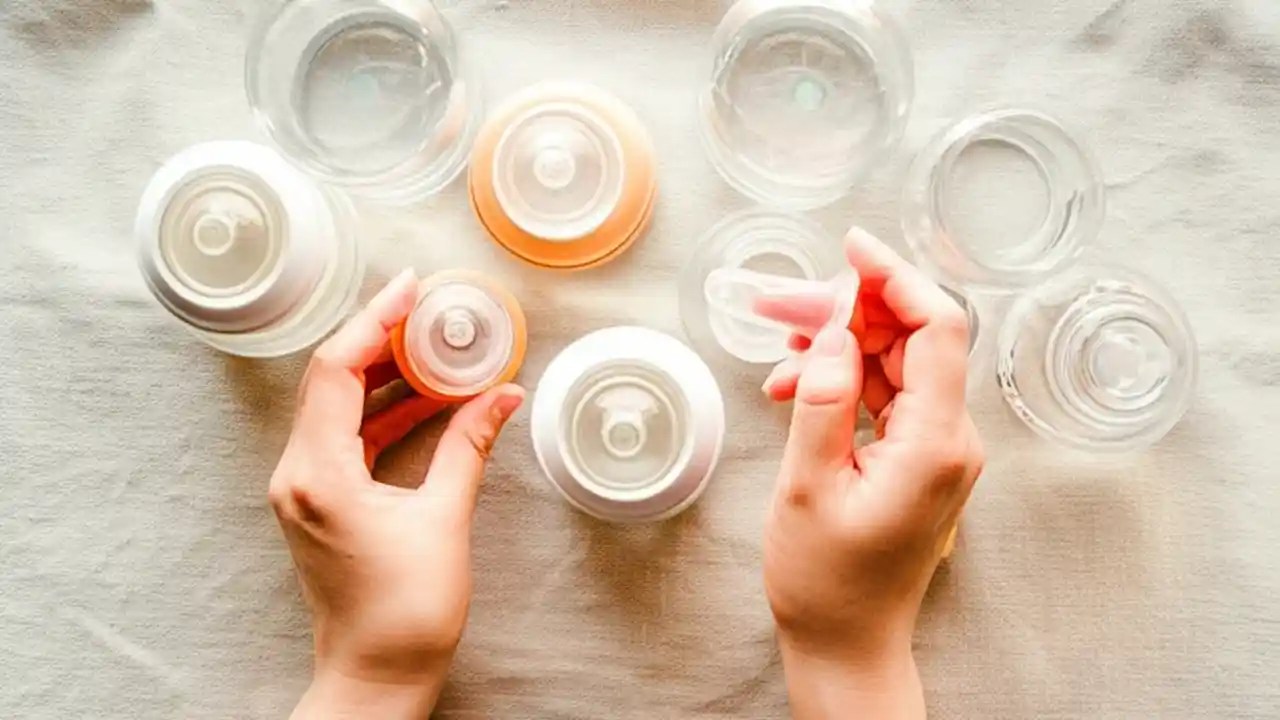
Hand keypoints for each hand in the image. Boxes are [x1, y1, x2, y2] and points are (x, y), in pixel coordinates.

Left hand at [269, 270, 524, 719]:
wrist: (376, 675)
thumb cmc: (405, 613)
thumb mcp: (444, 520)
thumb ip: (469, 448)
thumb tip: (502, 396)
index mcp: (319, 474)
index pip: (336, 370)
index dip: (374, 319)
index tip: (410, 287)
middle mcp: (298, 474)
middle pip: (331, 379)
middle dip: (381, 338)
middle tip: (430, 311)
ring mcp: (304, 489)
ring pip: (338, 405)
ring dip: (385, 375)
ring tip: (436, 348)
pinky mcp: (320, 502)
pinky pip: (347, 436)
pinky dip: (383, 411)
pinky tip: (426, 399)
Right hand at [759, 229, 983, 718]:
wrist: (847, 645)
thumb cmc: (826, 582)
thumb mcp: (809, 486)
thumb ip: (824, 399)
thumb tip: (838, 331)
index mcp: (936, 443)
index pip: (938, 328)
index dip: (896, 276)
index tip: (850, 246)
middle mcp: (952, 440)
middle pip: (913, 339)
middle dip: (851, 309)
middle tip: (784, 304)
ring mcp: (938, 451)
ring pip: (896, 365)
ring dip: (841, 347)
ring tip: (781, 351)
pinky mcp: (919, 461)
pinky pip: (888, 398)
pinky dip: (846, 382)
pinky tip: (798, 386)